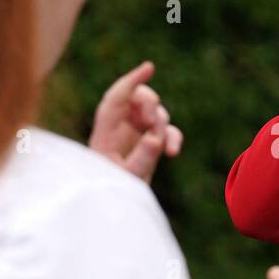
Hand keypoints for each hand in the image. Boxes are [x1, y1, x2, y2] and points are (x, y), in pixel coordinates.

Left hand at [88, 60, 182, 183]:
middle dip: (149, 106)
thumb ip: (141, 158)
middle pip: (137, 99)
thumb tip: (154, 137)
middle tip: (151, 123)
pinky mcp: (149, 144)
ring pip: (154, 113)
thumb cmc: (113, 194)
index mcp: (105, 133)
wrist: (114, 210)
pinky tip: (173, 152)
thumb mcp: (127, 179)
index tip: (149, 68)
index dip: (131, 81)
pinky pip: (166, 130)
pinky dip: (172, 137)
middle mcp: (119, 129)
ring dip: (162, 125)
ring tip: (163, 148)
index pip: (116, 99)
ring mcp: (135, 136)